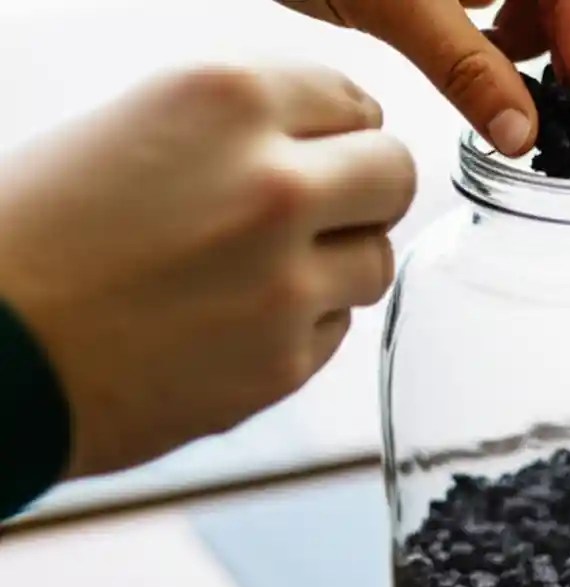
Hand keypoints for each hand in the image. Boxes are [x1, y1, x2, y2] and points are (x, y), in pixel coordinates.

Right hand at [0, 64, 415, 477]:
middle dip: (366, 191)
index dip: (342, 131)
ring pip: (376, 259)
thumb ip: (238, 130)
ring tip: (261, 274)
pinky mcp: (283, 363)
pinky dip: (301, 326)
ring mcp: (285, 281)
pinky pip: (336, 328)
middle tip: (330, 210)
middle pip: (394, 174)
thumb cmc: (30, 240)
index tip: (334, 150)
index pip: (352, 100)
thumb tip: (325, 142)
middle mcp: (271, 185)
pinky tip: (232, 325)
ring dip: (336, 264)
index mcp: (225, 101)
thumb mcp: (131, 131)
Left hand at [277, 0, 569, 156]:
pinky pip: (494, 12)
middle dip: (564, 76)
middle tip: (556, 141)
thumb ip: (467, 69)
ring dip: (524, 65)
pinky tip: (466, 70)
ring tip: (502, 106)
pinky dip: (488, 48)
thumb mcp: (401, 4)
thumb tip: (521, 134)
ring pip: (533, 17)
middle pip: (569, 16)